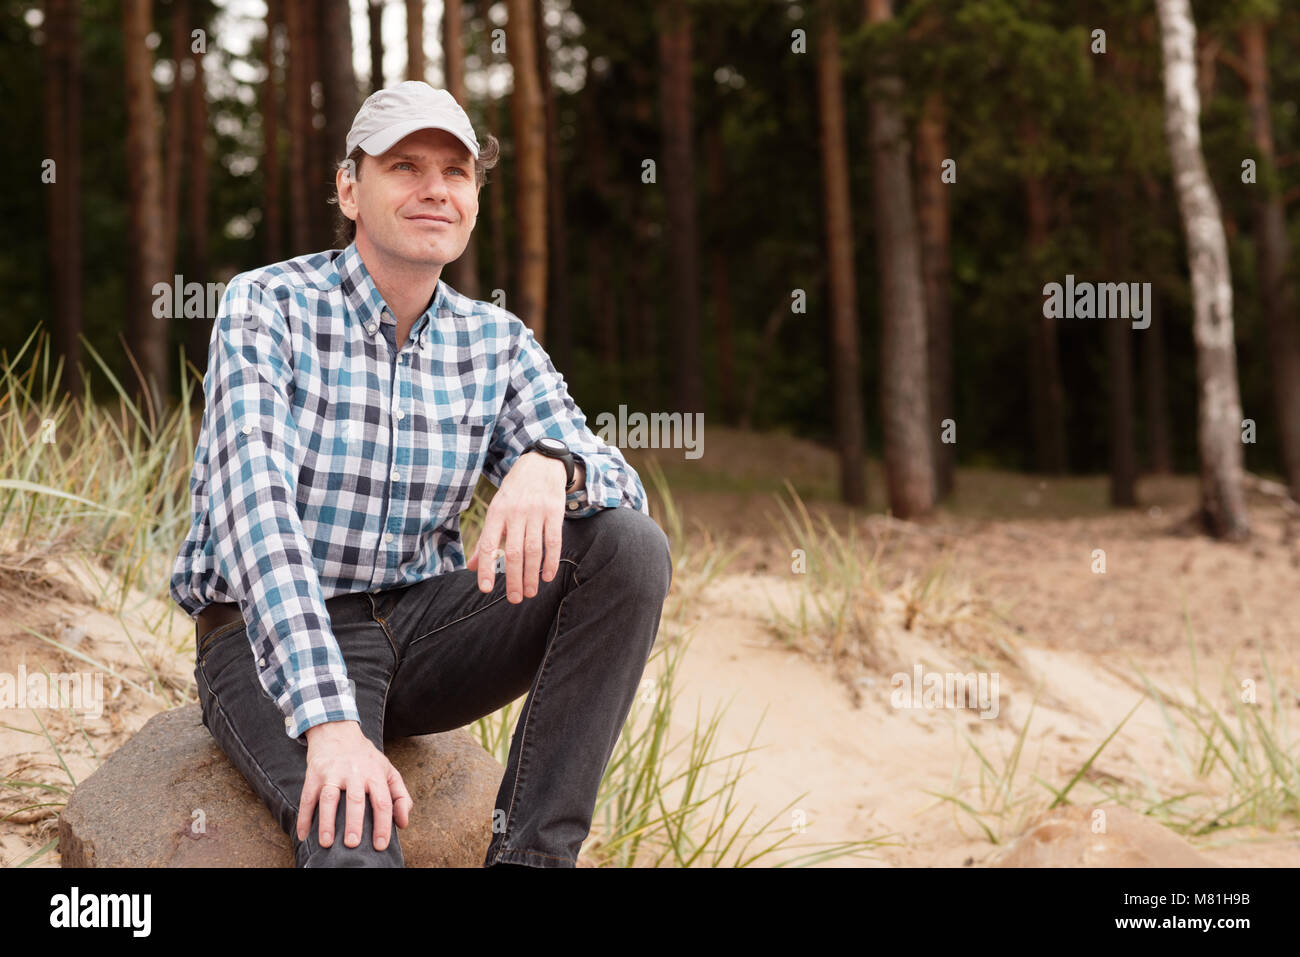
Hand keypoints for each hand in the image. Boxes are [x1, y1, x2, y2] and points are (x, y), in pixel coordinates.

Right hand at [297, 720, 411, 851]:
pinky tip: (303, 834)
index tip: (380, 845)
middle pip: (355, 800)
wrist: (337, 730)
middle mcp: (355, 772)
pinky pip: (307, 797)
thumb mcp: (388, 769)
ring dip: (327, 822)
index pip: (383, 801)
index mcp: (375, 774)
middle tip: (353, 844)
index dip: (383, 824)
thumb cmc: (365, 757)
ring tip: (326, 843)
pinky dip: (304, 817)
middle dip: (354, 823)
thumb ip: (400, 795)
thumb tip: (403, 823)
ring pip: (329, 799)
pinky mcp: (314, 774)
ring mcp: (333, 773)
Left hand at [466, 451, 568, 601]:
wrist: (541, 464)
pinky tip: (547, 576)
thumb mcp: (496, 508)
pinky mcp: (554, 512)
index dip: (486, 567)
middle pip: (513, 552)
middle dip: (514, 578)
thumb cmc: (515, 491)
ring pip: (533, 550)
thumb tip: (473, 567)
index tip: (486, 589)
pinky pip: (553, 541)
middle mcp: (515, 512)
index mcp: (496, 512)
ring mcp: (536, 512)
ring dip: (532, 574)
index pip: (488, 544)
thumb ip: (486, 538)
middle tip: (515, 599)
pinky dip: (551, 561)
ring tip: (530, 593)